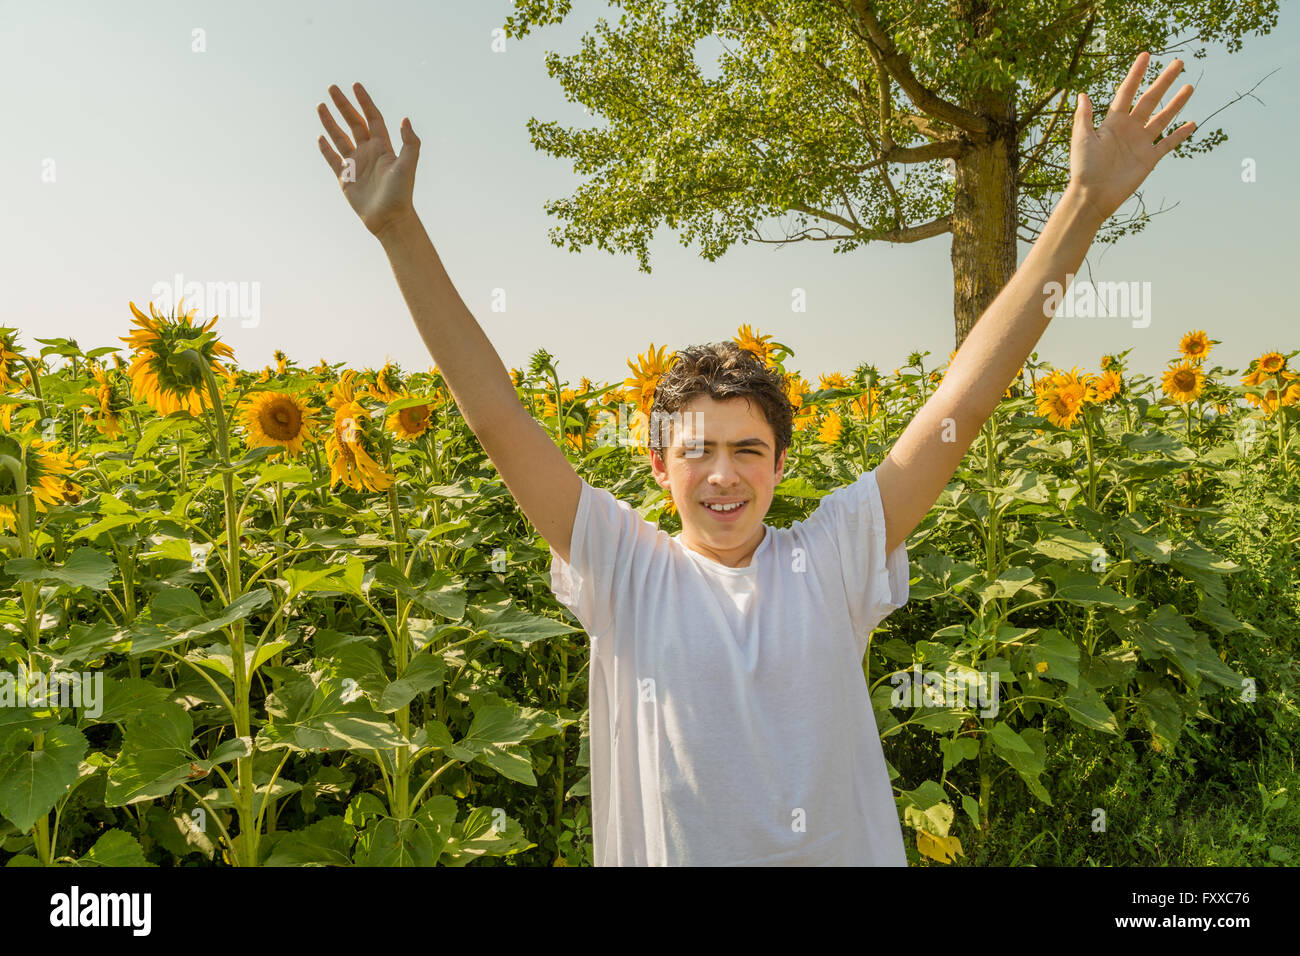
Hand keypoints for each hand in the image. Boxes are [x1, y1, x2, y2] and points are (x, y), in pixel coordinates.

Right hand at [317, 83, 420, 238]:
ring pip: (340, 137)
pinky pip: (332, 159)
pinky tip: (320, 137)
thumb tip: (405, 119)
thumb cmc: (401, 193)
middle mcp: (368, 153)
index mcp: (383, 147)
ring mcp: (356, 164)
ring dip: (330, 122)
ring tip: (320, 106)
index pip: (372, 118)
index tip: (355, 86)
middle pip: (353, 123)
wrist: (390, 219)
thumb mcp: (408, 166)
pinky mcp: (345, 178)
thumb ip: (409, 143)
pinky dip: (325, 148)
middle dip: (343, 105)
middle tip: (332, 88)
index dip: (364, 101)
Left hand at [1068, 51, 1195, 224]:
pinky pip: (1168, 144)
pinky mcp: (1149, 159)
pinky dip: (1180, 135)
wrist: (1092, 196)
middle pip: (1150, 99)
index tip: (1146, 55)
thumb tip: (1082, 94)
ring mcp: (1140, 143)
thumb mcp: (1081, 139)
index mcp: (1112, 122)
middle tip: (1179, 63)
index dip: (1136, 74)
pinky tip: (1192, 123)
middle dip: (1164, 81)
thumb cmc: (1083, 168)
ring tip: (1189, 86)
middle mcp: (1129, 129)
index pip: (1127, 92)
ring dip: (1176, 103)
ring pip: (1162, 118)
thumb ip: (1084, 117)